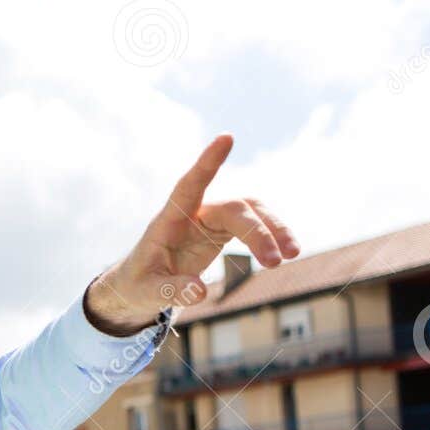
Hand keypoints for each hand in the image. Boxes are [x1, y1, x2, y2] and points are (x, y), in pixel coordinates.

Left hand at [86, 133, 300, 332]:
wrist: (141, 286)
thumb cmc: (138, 284)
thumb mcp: (147, 292)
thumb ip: (169, 291)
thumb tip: (200, 292)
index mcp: (169, 220)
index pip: (189, 185)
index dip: (207, 162)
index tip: (226, 137)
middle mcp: (194, 213)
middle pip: (235, 208)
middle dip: (258, 231)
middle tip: (277, 262)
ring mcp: (210, 219)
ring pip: (251, 212)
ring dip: (274, 230)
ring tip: (290, 256)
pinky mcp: (222, 230)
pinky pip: (254, 225)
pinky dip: (271, 237)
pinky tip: (285, 253)